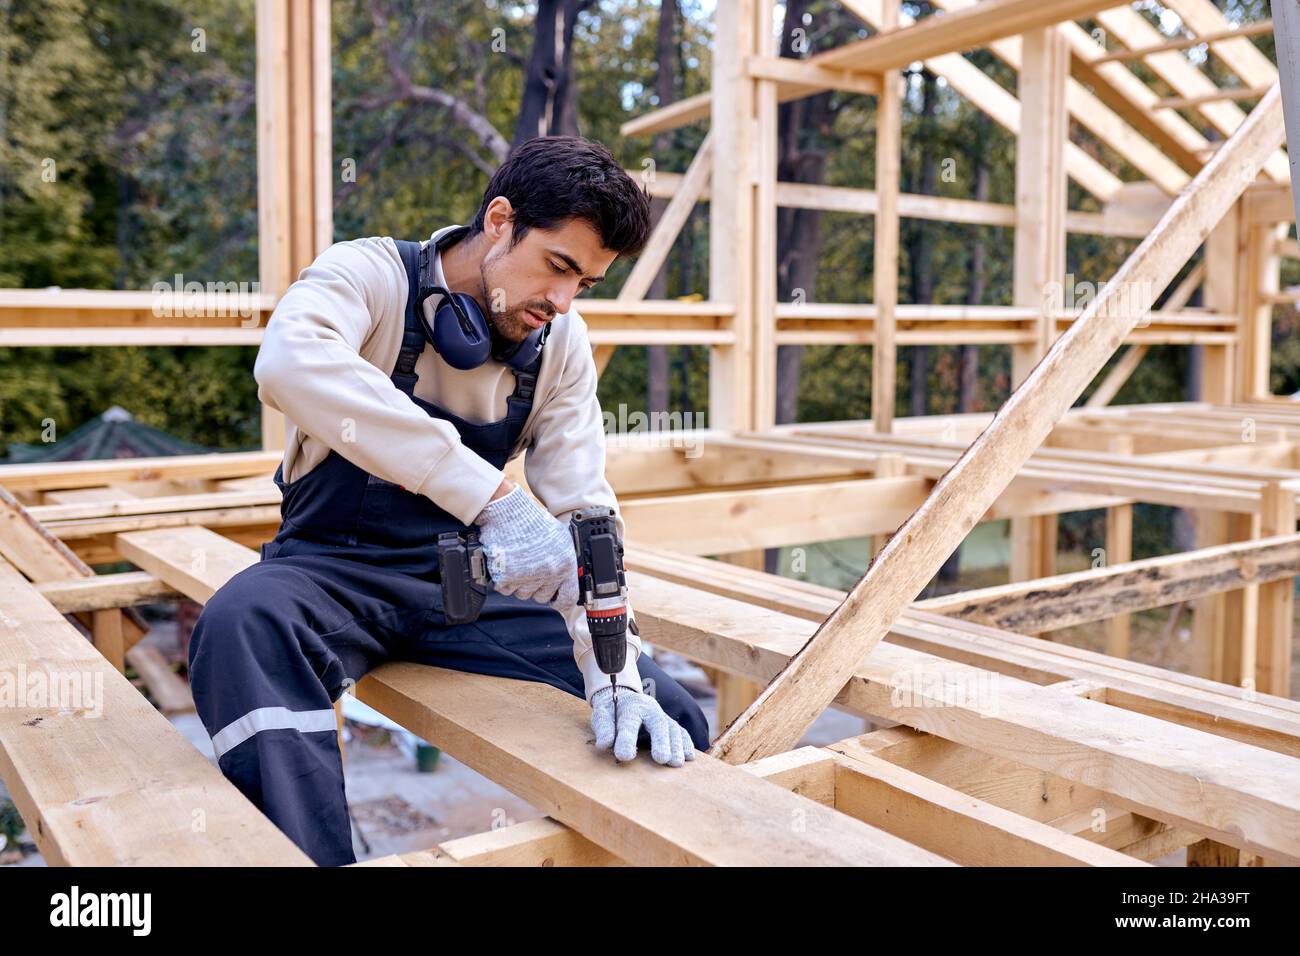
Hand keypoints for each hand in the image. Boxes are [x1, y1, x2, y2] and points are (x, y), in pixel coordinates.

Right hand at [474, 485, 577, 609]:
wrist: (508, 512)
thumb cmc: (533, 522)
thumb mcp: (561, 539)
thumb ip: (565, 561)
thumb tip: (566, 581)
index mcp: (565, 565)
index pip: (568, 598)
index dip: (561, 601)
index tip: (555, 600)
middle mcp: (548, 573)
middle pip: (541, 597)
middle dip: (535, 586)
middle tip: (530, 569)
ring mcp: (527, 577)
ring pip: (522, 594)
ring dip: (519, 583)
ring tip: (518, 562)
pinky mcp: (507, 578)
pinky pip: (505, 589)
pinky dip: (503, 580)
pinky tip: (507, 563)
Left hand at [590, 685, 695, 766]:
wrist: (624, 697)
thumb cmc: (612, 711)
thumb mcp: (602, 715)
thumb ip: (603, 728)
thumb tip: (604, 744)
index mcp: (630, 707)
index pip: (629, 723)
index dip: (626, 739)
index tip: (624, 756)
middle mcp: (649, 709)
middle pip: (658, 723)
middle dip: (661, 741)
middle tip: (662, 759)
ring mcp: (662, 716)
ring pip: (673, 728)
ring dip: (676, 746)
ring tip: (677, 763)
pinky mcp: (669, 724)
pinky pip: (681, 732)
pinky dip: (686, 744)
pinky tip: (689, 757)